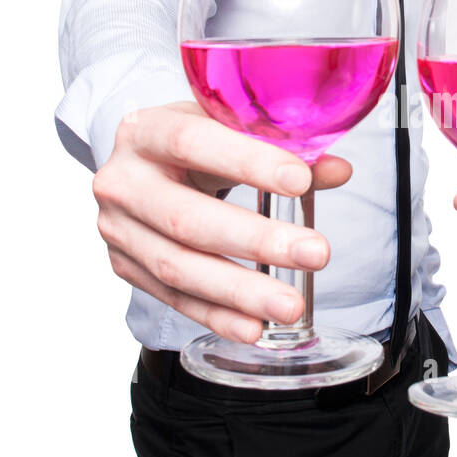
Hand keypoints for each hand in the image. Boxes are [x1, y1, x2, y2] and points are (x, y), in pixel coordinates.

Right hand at [92, 100, 351, 341]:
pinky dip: (217, 316)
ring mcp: (118, 230)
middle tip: (315, 253)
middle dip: (255, 240)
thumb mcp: (228, 130)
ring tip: (291, 305)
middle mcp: (122, 181)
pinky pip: (174, 299)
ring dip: (240, 292)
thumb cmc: (193, 144)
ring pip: (178, 267)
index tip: (300, 182)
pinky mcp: (125, 267)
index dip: (247, 162)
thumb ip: (282, 146)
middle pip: (185, 218)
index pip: (192, 142)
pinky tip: (255, 327)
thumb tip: (337, 169)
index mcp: (145, 131)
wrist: (141, 165)